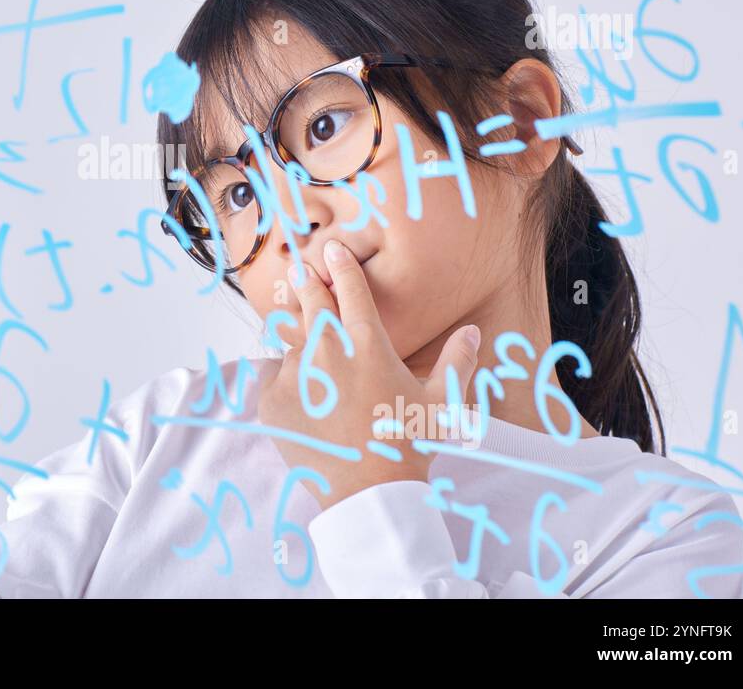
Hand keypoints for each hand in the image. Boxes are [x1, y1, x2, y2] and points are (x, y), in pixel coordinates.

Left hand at [257, 238, 481, 509]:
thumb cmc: (407, 446)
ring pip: (292, 346)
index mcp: (368, 344)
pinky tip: (294, 390)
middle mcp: (328, 350)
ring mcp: (296, 373)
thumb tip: (471, 332)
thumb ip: (456, 363)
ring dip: (297, 343)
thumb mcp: (439, 404)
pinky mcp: (272, 399)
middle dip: (305, 283)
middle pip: (312, 304)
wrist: (368, 492)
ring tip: (297, 342)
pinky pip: (272, 377)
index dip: (341, 266)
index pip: (351, 291)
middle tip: (298, 269)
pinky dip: (282, 379)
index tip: (331, 250)